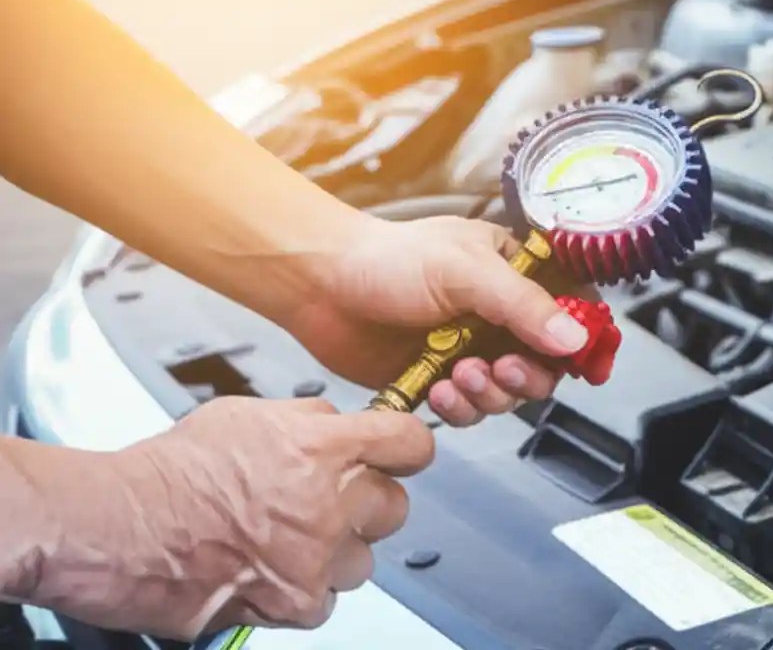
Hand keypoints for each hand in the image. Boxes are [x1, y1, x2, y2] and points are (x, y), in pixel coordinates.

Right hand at [23, 397, 434, 639]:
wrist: (116, 529)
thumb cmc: (168, 472)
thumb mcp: (244, 415)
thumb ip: (305, 419)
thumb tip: (340, 422)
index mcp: (320, 447)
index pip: (409, 443)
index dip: (407, 448)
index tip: (401, 453)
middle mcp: (328, 502)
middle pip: (395, 506)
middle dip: (367, 504)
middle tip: (330, 504)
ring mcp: (315, 557)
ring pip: (364, 559)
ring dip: (336, 553)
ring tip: (286, 541)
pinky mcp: (296, 603)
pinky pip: (328, 600)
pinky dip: (305, 591)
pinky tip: (268, 570)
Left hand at [288, 215, 590, 426]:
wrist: (320, 285)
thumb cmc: (387, 258)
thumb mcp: (465, 270)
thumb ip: (523, 306)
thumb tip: (575, 337)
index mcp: (513, 274)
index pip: (571, 308)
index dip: (585, 339)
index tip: (588, 364)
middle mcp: (497, 315)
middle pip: (545, 363)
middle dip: (529, 376)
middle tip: (504, 369)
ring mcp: (469, 348)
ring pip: (509, 393)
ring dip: (492, 393)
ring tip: (462, 375)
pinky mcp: (439, 379)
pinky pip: (469, 409)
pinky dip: (461, 407)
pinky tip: (440, 390)